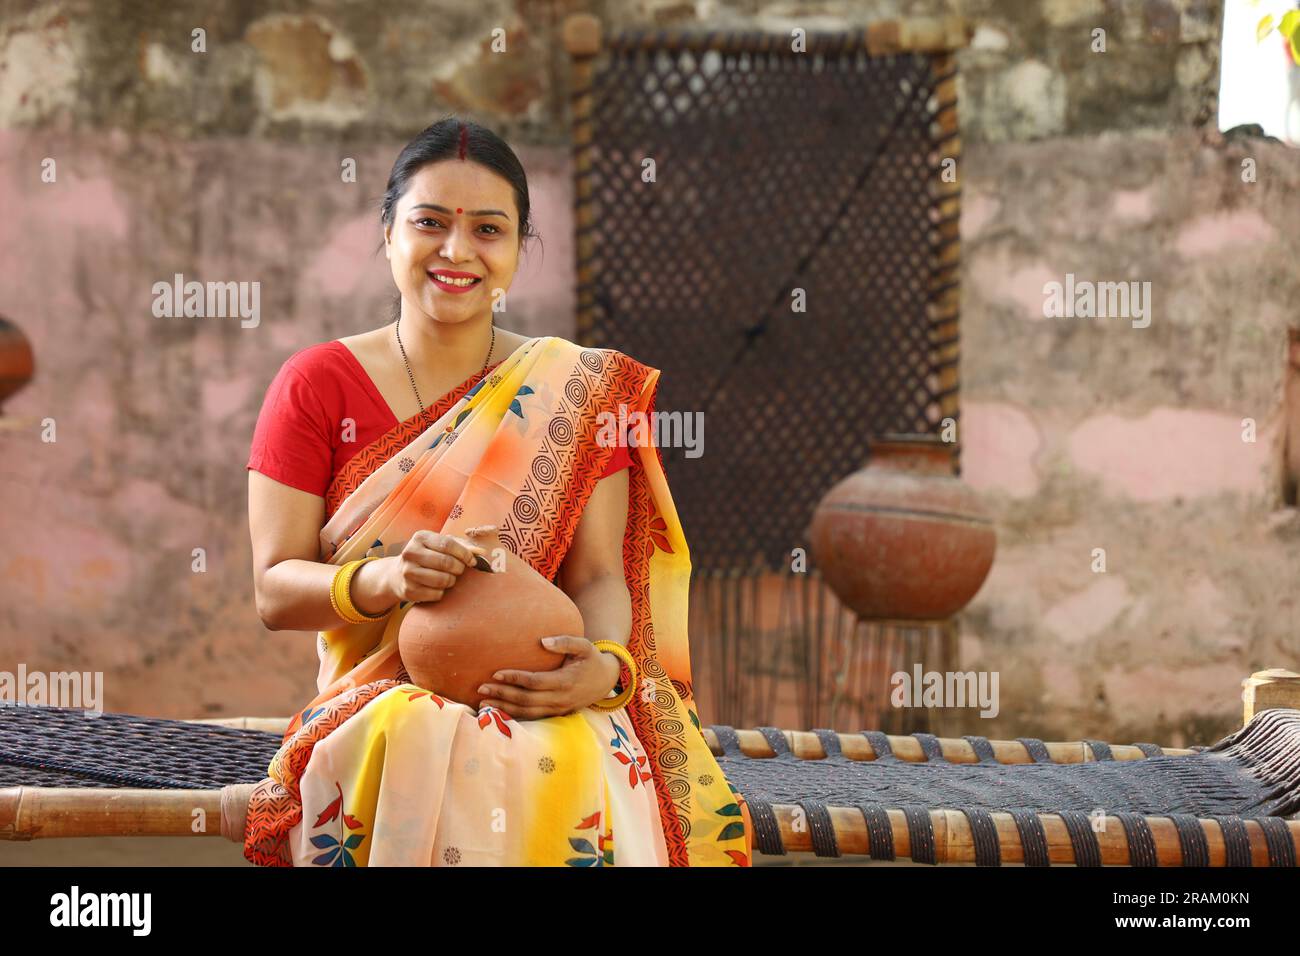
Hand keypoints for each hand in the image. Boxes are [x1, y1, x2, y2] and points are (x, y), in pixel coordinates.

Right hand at [381, 527, 495, 604]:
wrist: (397, 575)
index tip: (472, 561)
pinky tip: (437, 587)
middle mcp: (410, 553)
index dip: (464, 554)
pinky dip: (442, 592)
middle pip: (445, 562)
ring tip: (449, 578)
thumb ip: (462, 546)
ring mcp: (407, 572)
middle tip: (459, 570)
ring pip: (442, 580)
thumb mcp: (440, 545)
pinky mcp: (408, 590)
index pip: (448, 544)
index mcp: (420, 537)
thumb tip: (482, 551)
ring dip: (451, 581)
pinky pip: (436, 594)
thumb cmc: (427, 556)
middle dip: (459, 568)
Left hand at [477, 636, 620, 718]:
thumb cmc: (592, 659)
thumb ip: (565, 642)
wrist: (606, 681)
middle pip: (526, 700)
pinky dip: (514, 716)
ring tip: (483, 703)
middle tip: (481, 688)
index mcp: (565, 681)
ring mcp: (558, 709)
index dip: (515, 678)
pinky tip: (498, 712)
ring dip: (504, 708)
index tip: (496, 672)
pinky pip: (532, 717)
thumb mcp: (584, 645)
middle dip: (503, 695)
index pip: (534, 682)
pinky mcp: (556, 714)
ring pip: (527, 712)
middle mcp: (560, 699)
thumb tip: (542, 641)